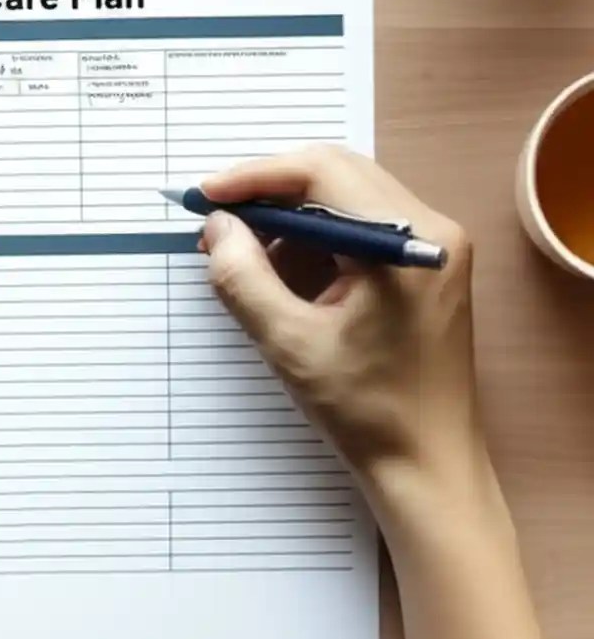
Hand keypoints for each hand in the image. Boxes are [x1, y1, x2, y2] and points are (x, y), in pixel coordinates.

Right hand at [198, 145, 475, 489]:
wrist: (428, 464)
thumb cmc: (367, 411)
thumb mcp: (289, 343)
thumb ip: (244, 277)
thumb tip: (218, 227)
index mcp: (407, 242)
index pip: (322, 173)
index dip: (255, 176)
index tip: (206, 196)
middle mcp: (430, 228)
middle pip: (335, 174)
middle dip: (268, 191)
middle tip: (216, 220)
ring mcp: (432, 245)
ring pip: (344, 197)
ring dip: (288, 215)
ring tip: (240, 251)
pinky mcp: (423, 266)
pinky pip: (358, 227)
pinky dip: (312, 237)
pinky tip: (279, 269)